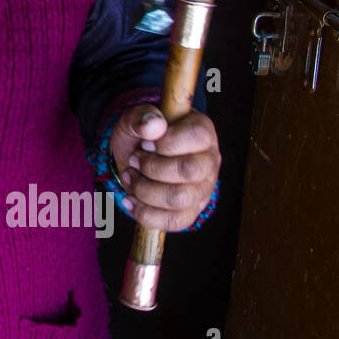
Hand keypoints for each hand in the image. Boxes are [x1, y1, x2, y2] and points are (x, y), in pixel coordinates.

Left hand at [109, 104, 220, 230]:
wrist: (136, 157)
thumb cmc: (142, 136)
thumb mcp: (135, 119)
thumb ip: (142, 116)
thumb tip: (154, 125)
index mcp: (202, 131)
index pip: (196, 137)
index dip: (166, 142)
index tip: (145, 143)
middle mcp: (209, 161)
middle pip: (189, 171)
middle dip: (152, 167)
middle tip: (134, 160)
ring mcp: (203, 189)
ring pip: (179, 199)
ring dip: (144, 189)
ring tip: (130, 176)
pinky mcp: (190, 212)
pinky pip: (173, 222)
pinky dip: (145, 213)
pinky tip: (130, 198)